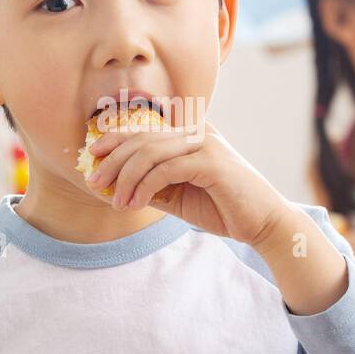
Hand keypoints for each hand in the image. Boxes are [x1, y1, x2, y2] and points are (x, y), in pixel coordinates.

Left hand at [84, 119, 289, 248]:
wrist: (263, 224)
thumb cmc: (222, 208)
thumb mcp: (178, 196)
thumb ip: (151, 186)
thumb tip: (114, 187)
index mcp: (190, 134)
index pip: (144, 129)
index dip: (114, 139)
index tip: (91, 156)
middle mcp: (197, 132)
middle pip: (142, 138)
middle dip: (113, 161)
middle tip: (95, 182)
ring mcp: (205, 143)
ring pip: (150, 153)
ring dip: (126, 179)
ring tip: (117, 203)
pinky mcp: (210, 161)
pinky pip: (166, 169)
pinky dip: (144, 186)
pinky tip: (135, 204)